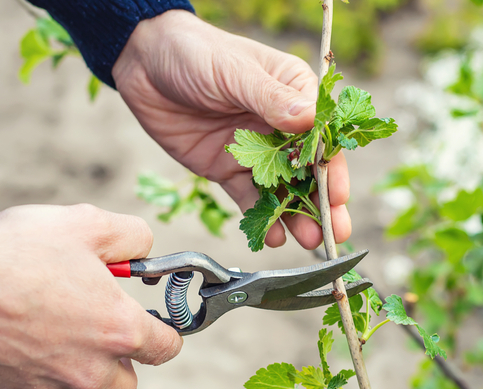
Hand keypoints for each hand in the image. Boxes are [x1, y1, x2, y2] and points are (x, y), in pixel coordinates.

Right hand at [0, 204, 181, 388]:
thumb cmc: (15, 254)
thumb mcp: (86, 223)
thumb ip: (131, 235)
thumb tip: (144, 247)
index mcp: (118, 328)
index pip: (167, 348)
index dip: (163, 330)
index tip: (150, 320)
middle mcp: (90, 368)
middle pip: (125, 388)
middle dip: (120, 364)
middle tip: (99, 331)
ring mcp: (50, 386)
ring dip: (80, 382)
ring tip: (63, 345)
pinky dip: (35, 383)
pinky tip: (25, 350)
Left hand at [113, 10, 350, 249]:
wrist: (144, 62)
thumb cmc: (196, 52)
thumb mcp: (236, 72)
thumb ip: (272, 99)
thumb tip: (310, 120)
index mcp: (295, 93)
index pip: (322, 136)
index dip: (332, 167)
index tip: (338, 194)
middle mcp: (281, 125)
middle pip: (309, 169)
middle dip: (323, 202)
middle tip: (334, 234)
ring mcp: (255, 150)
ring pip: (283, 189)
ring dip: (297, 215)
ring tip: (310, 242)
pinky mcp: (228, 168)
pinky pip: (249, 197)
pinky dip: (261, 218)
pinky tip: (273, 237)